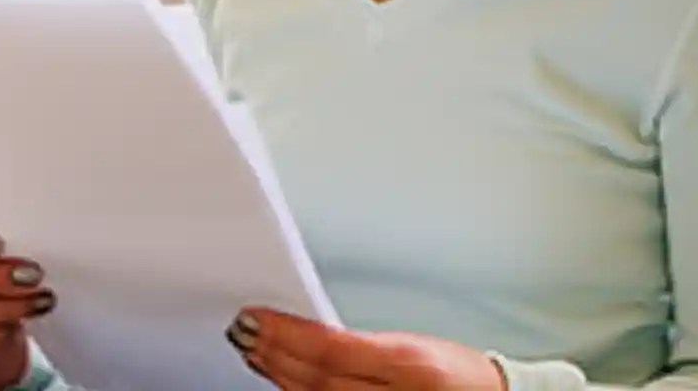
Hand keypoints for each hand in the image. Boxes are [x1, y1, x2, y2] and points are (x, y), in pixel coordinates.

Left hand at [225, 307, 506, 389]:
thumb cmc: (454, 375)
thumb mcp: (409, 346)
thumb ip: (355, 343)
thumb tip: (301, 332)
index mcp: (408, 365)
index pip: (330, 350)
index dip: (284, 334)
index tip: (253, 316)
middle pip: (316, 381)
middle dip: (272, 355)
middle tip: (243, 329)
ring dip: (276, 376)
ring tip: (253, 350)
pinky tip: (282, 382)